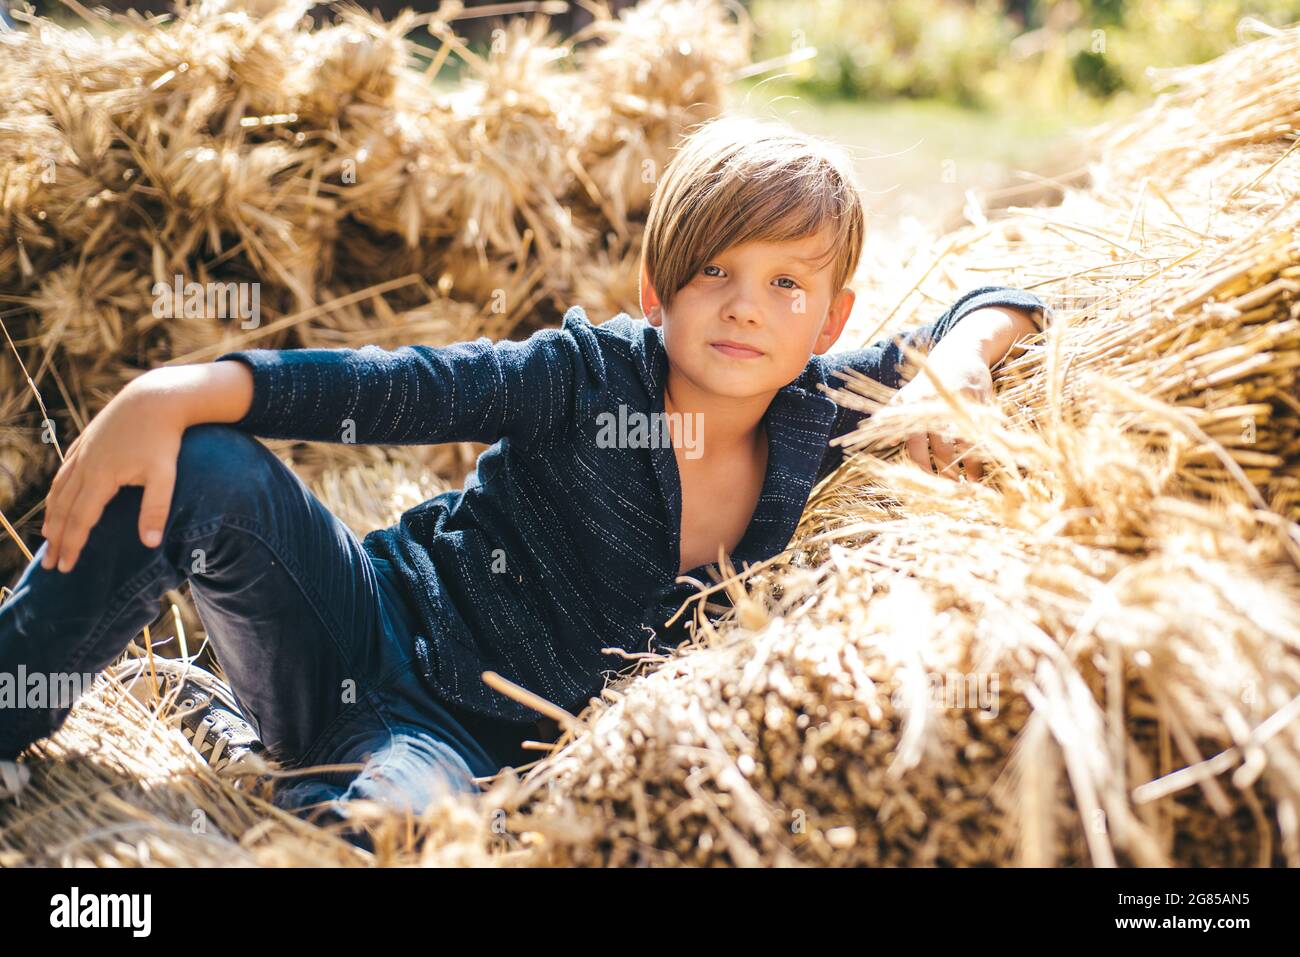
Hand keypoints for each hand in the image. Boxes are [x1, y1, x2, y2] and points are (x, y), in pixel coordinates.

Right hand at [40, 376, 188, 572]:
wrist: (155, 397)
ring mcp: (83, 451)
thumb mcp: (165, 475)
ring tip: (48, 536)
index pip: (80, 520)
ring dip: (52, 515)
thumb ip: (156, 509)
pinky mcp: (86, 440)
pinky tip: (58, 497)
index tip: (64, 567)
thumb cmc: (164, 437)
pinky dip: (57, 490)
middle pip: (63, 508)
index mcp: (100, 477)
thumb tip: (150, 544)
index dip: (71, 545)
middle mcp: (84, 465)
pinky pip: (65, 470)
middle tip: (48, 563)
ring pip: (59, 489)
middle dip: (55, 538)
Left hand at [884, 338, 994, 481]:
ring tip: (971, 483)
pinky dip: (987, 446)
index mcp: (916, 408)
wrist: (961, 350)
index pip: (915, 445)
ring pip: (965, 441)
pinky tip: (989, 461)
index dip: (921, 466)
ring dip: (969, 465)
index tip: (926, 484)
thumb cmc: (931, 378)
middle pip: (942, 447)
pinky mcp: (983, 399)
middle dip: (946, 472)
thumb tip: (887, 443)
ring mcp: (961, 402)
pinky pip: (985, 429)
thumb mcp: (908, 392)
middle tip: (952, 489)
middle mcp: (936, 405)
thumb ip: (895, 416)